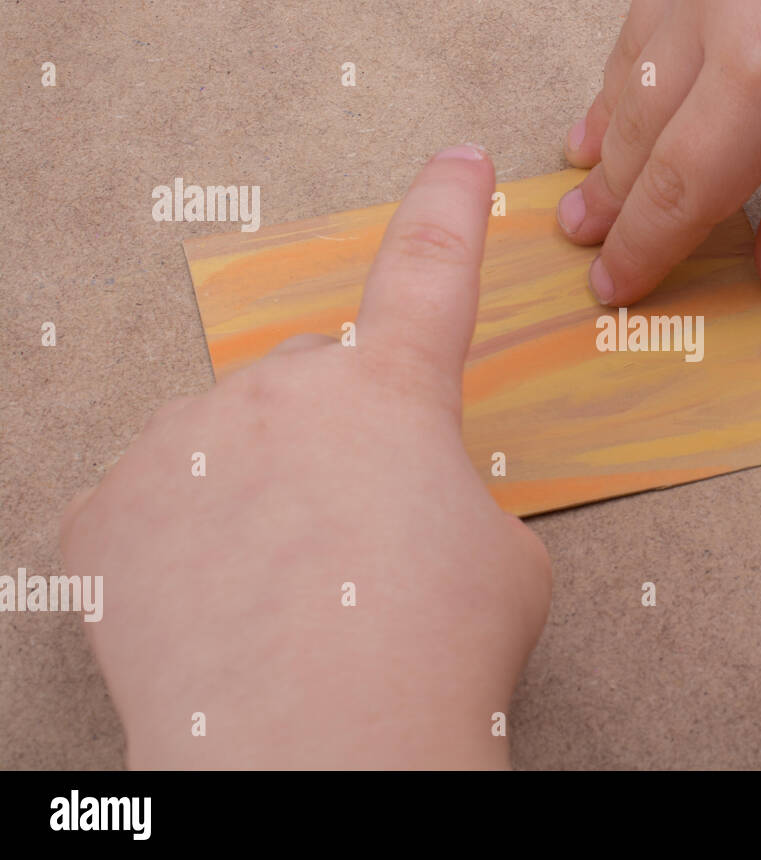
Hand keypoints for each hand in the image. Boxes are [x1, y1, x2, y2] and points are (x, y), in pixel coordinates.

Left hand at [60, 145, 551, 768]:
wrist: (318, 752)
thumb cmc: (433, 650)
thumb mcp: (501, 558)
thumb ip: (452, 498)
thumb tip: (407, 512)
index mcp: (391, 392)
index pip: (432, 271)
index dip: (450, 210)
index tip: (456, 160)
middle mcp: (279, 392)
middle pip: (312, 388)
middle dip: (337, 446)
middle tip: (358, 544)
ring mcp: (183, 445)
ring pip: (228, 444)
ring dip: (257, 495)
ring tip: (288, 594)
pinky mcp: (108, 512)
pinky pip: (152, 501)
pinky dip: (181, 540)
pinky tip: (213, 604)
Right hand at [559, 0, 760, 303]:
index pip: (682, 183)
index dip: (645, 245)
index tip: (615, 287)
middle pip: (642, 124)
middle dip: (612, 192)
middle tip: (584, 237)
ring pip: (633, 61)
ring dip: (612, 127)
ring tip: (588, 177)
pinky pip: (654, 9)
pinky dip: (634, 63)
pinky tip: (624, 96)